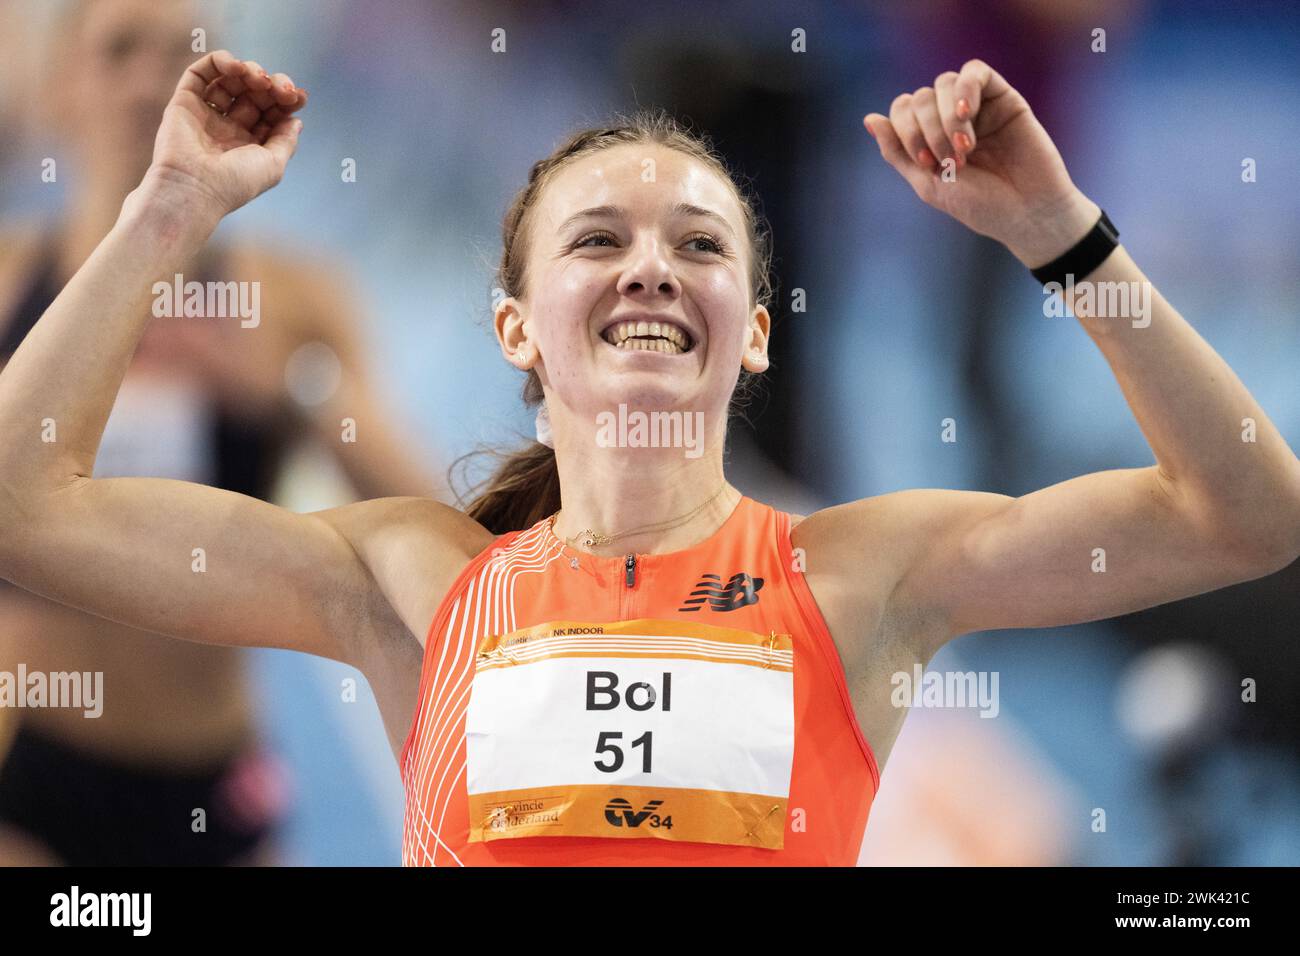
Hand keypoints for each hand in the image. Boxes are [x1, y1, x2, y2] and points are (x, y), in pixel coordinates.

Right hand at [139, 51, 308, 224]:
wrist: (193, 188)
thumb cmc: (235, 182)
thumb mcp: (273, 165)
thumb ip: (286, 140)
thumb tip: (296, 120)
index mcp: (250, 145)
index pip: (271, 113)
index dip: (286, 101)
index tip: (298, 97)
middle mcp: (228, 128)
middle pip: (254, 94)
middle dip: (271, 85)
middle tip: (280, 87)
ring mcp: (206, 114)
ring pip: (230, 81)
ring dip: (248, 71)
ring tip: (258, 78)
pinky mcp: (184, 102)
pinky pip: (201, 73)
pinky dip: (220, 62)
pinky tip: (236, 67)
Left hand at [864, 59, 1099, 266]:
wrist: (1027, 212)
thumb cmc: (980, 205)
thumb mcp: (928, 184)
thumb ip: (897, 152)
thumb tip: (869, 118)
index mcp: (930, 137)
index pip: (902, 109)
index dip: (905, 131)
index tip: (927, 163)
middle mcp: (951, 118)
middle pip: (921, 97)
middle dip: (928, 130)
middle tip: (950, 161)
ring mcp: (977, 106)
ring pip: (944, 83)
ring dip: (947, 117)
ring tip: (965, 148)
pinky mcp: (1004, 97)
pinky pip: (975, 71)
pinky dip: (965, 89)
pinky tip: (968, 114)